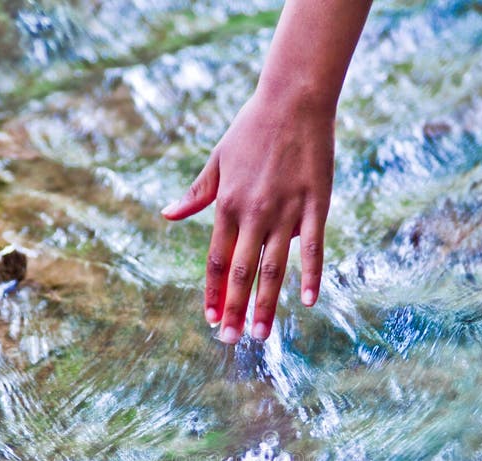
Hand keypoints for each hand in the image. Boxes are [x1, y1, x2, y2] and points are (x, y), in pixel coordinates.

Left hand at [161, 87, 334, 342]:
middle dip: (232, 309)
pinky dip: (311, 275)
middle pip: (239, 273)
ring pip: (273, 268)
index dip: (211, 293)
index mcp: (226, 205)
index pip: (214, 261)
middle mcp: (253, 214)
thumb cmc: (252, 129)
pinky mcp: (315, 206)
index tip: (209, 320)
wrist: (293, 98)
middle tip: (229, 341)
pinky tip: (309, 301)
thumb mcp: (216, 160)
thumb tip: (167, 214)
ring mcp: (285, 212)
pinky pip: (313, 248)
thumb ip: (195, 194)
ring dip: (265, 304)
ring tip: (259, 334)